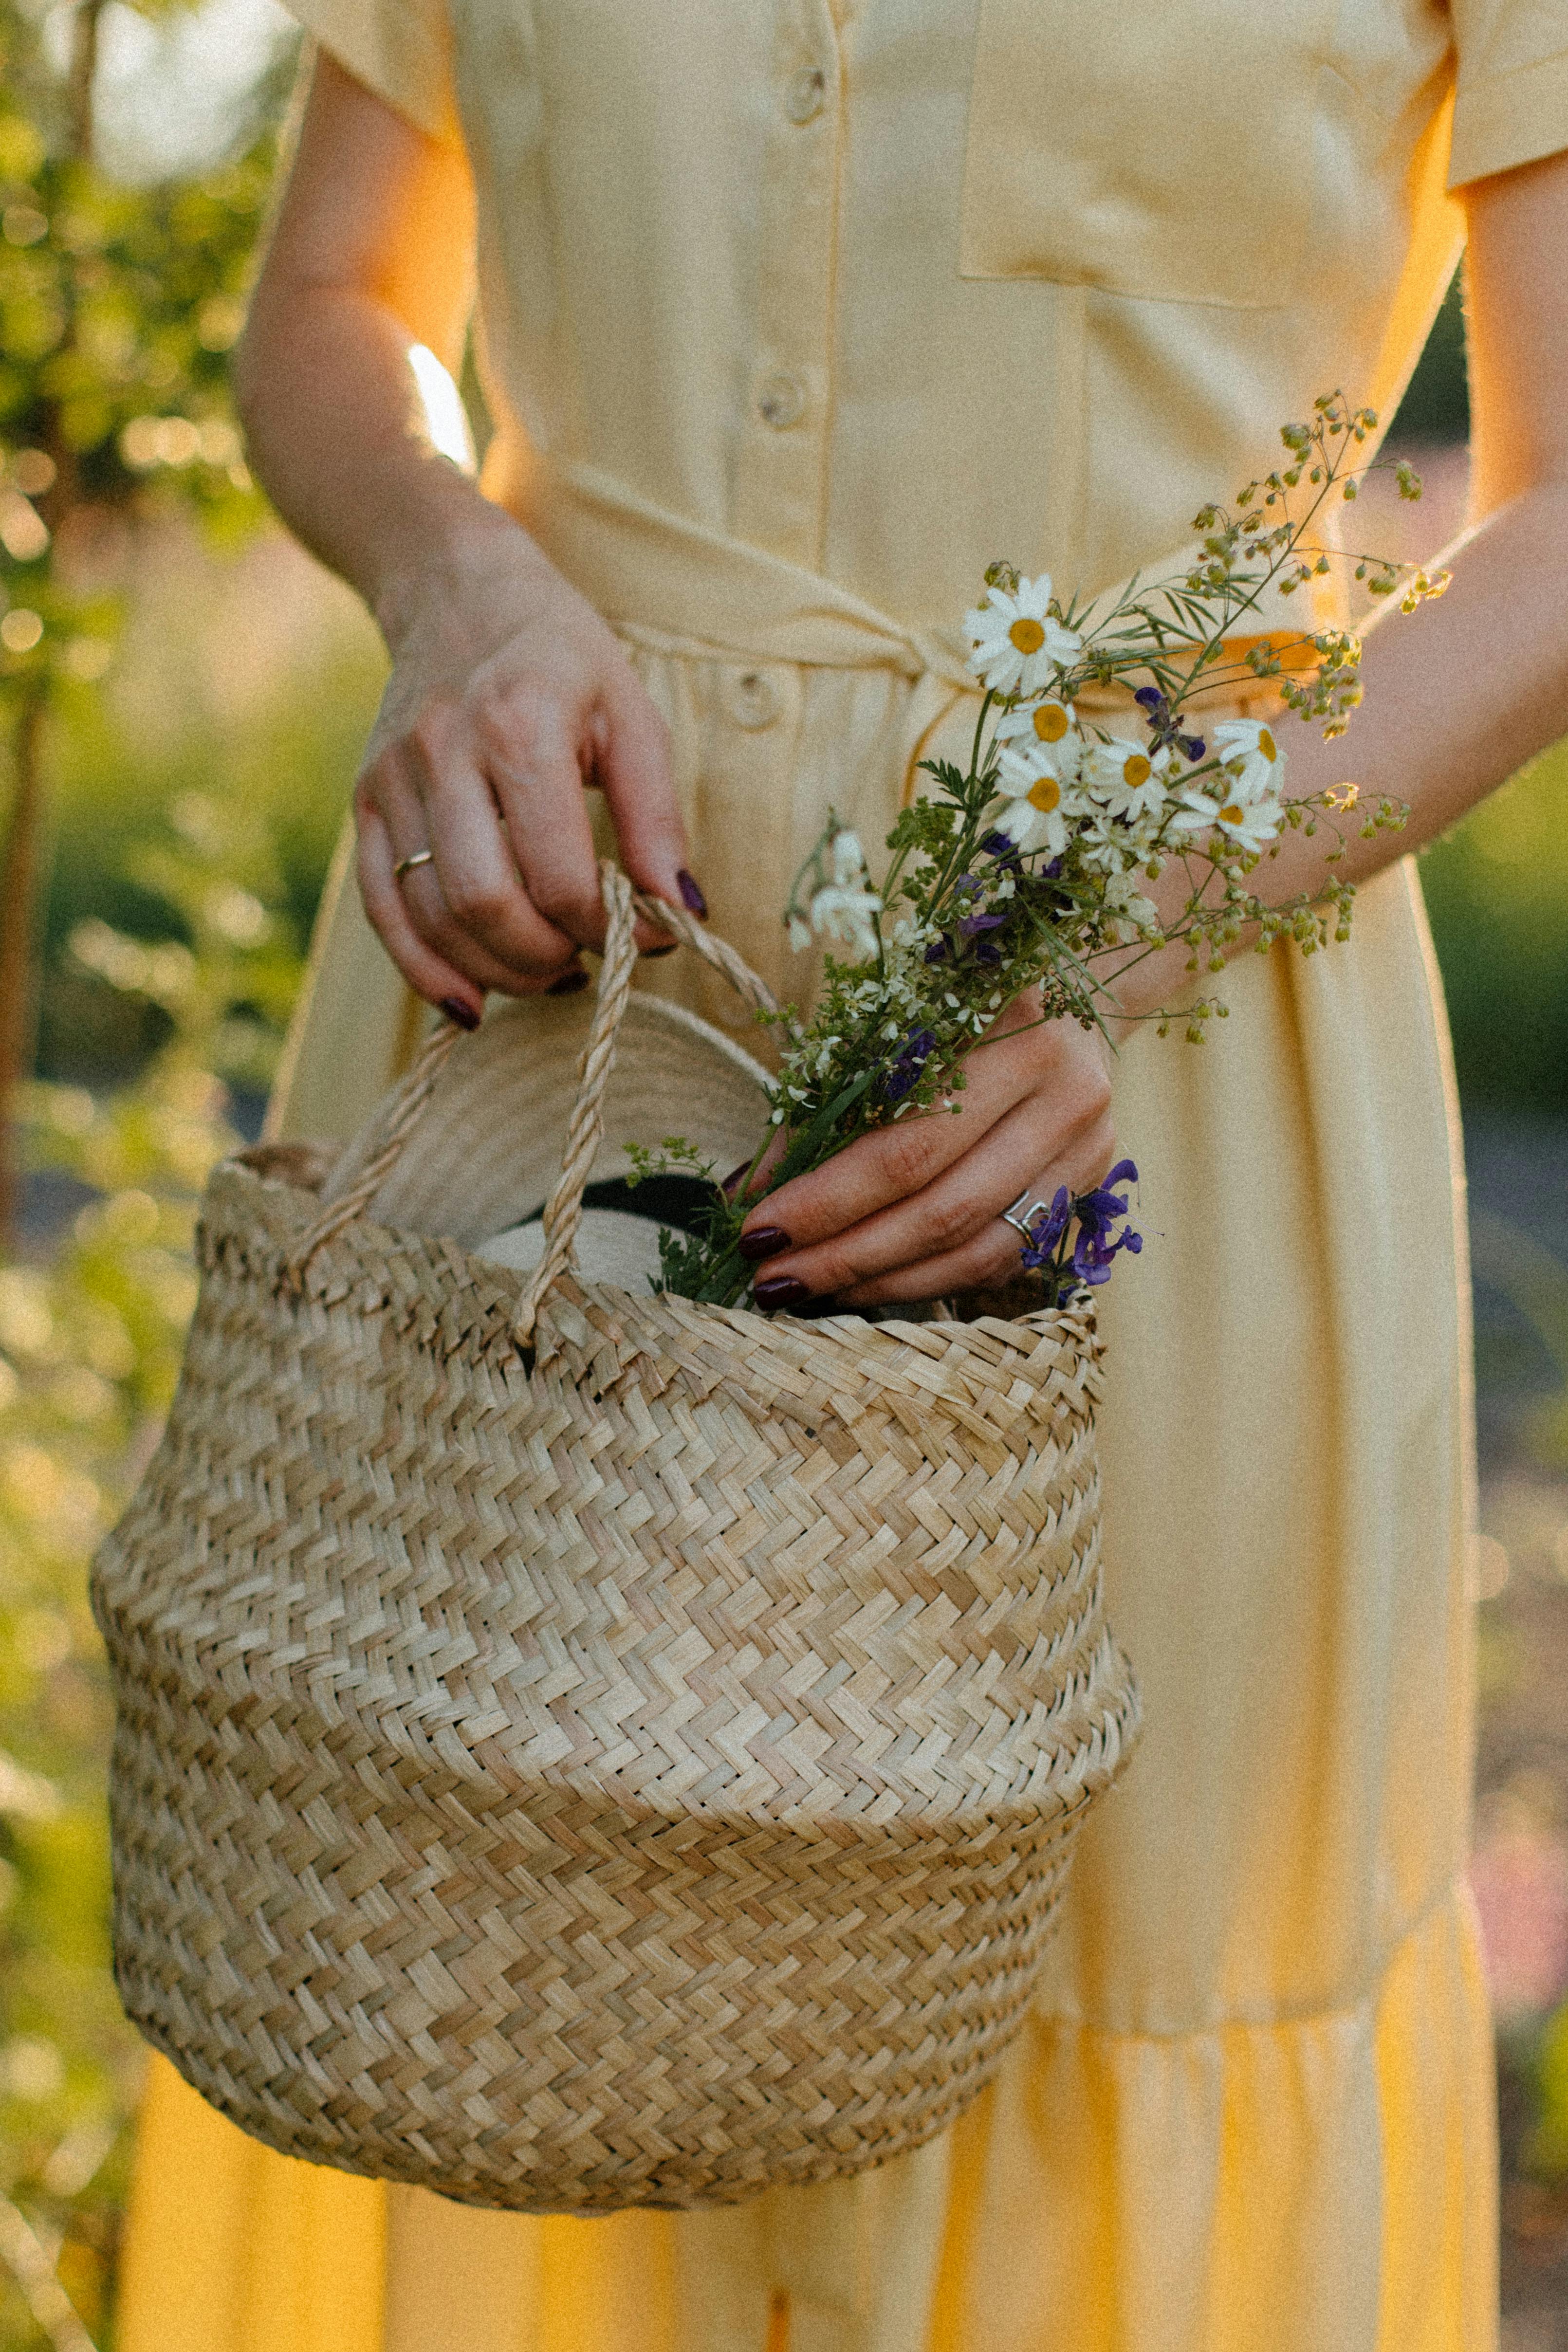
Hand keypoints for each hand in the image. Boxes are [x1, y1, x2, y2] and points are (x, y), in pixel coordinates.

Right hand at [354, 521, 698, 1020]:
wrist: (455, 590)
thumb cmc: (560, 655)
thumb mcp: (631, 714)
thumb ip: (658, 817)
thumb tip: (681, 911)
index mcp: (520, 727)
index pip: (560, 875)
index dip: (610, 927)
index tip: (647, 934)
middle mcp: (444, 754)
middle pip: (485, 905)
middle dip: (546, 958)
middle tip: (588, 962)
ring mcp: (393, 781)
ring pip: (431, 917)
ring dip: (495, 972)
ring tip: (547, 972)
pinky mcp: (364, 801)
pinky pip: (381, 907)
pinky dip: (423, 968)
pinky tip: (471, 1000)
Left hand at [736, 994, 1116, 1309]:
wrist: (1070, 1001)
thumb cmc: (960, 1008)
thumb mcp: (887, 1028)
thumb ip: (823, 1108)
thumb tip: (748, 1194)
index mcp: (1014, 1033)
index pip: (906, 1144)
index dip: (828, 1200)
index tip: (757, 1230)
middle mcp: (1066, 1095)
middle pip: (942, 1207)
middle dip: (845, 1254)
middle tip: (774, 1278)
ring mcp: (1087, 1148)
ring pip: (975, 1248)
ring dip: (882, 1280)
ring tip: (811, 1291)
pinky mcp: (1089, 1187)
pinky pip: (1001, 1260)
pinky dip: (930, 1280)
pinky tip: (871, 1284)